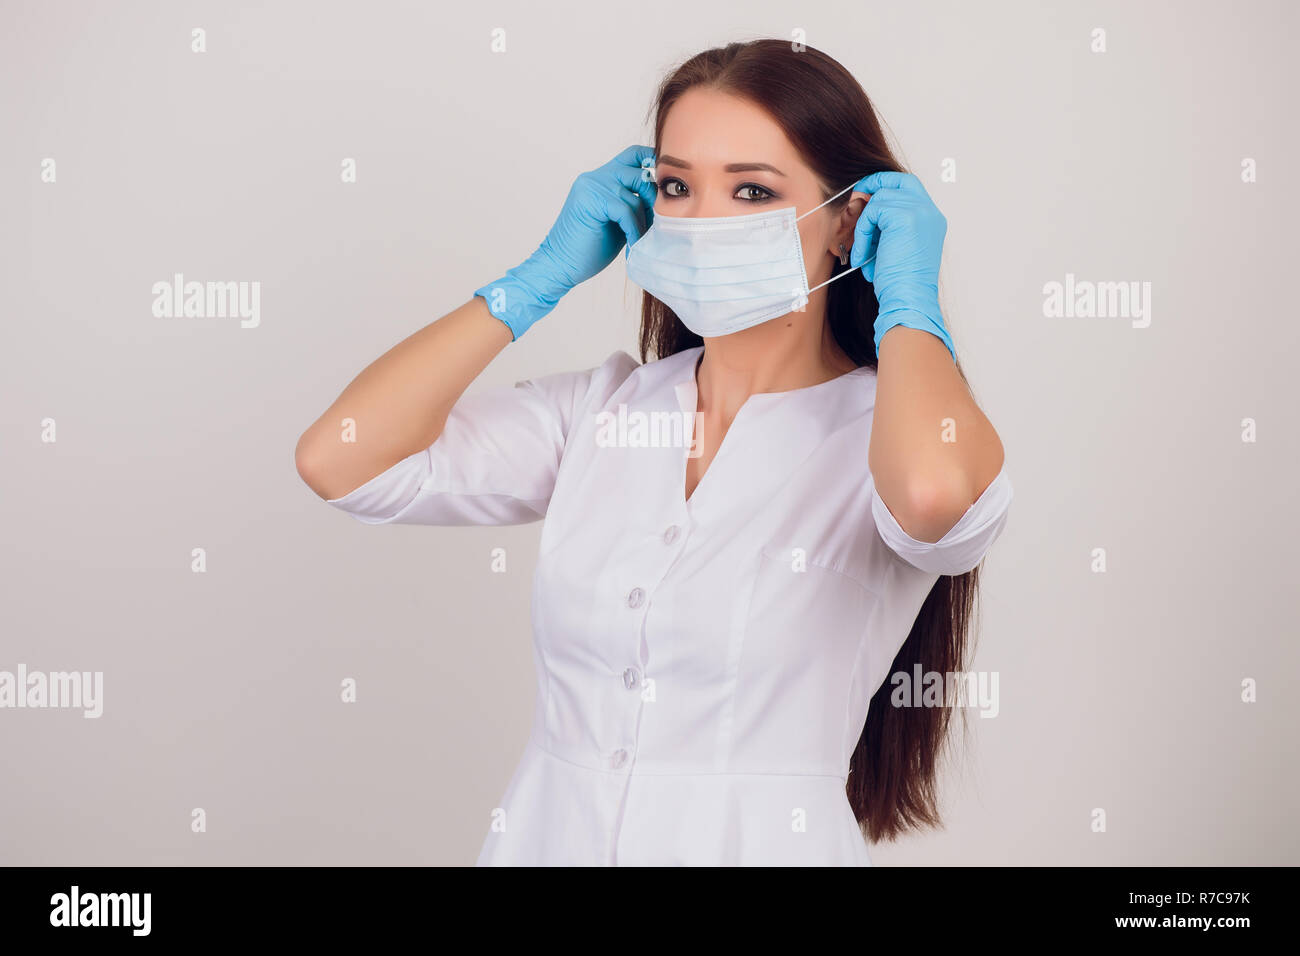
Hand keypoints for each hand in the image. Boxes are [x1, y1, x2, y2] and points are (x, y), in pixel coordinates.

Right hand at [475, 145, 657, 339]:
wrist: (560, 265)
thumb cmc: (589, 248)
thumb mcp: (619, 221)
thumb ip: (635, 205)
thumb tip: (663, 201)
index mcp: (601, 178)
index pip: (633, 155)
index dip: (652, 162)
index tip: (666, 184)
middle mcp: (595, 177)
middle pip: (638, 172)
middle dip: (653, 197)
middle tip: (656, 222)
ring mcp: (591, 187)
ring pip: (634, 197)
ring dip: (643, 222)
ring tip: (640, 241)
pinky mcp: (591, 201)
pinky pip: (626, 211)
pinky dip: (633, 230)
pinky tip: (632, 245)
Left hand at [849, 171, 955, 362]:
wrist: (909, 299)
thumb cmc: (901, 283)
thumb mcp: (897, 248)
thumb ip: (888, 225)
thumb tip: (863, 206)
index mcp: (932, 220)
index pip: (911, 187)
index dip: (889, 185)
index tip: (868, 192)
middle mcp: (930, 212)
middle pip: (900, 180)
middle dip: (876, 182)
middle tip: (857, 193)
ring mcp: (920, 211)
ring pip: (880, 199)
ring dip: (864, 225)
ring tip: (864, 252)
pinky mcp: (905, 216)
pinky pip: (872, 212)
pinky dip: (862, 233)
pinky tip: (864, 255)